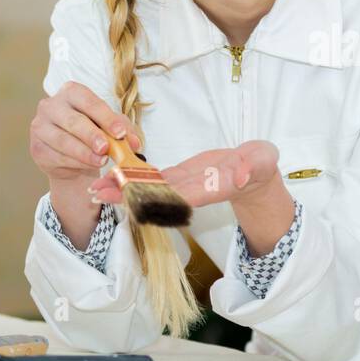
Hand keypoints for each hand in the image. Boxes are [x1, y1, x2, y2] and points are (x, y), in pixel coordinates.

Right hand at [29, 81, 141, 182]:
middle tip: (106, 148)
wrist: (73, 157)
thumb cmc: (93, 133)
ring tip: (101, 161)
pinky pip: (56, 157)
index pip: (89, 102)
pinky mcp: (37, 148)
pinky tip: (87, 166)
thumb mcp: (110, 127)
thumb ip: (123, 130)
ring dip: (84, 153)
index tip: (119, 133)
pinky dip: (74, 163)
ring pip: (63, 141)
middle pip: (73, 121)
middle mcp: (51, 105)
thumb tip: (134, 143)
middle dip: (92, 135)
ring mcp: (40, 126)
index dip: (106, 118)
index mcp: (71, 92)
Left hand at [89, 139, 279, 206]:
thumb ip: (252, 168)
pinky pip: (153, 179)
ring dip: (123, 188)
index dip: (155, 196)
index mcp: (211, 188)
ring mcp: (183, 186)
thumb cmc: (260, 167)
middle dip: (128, 195)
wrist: (256, 175)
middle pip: (157, 196)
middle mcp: (192, 192)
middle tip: (98, 192)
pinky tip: (113, 175)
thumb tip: (240, 175)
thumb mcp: (262, 163)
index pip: (181, 194)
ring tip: (96, 185)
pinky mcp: (179, 178)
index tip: (131, 197)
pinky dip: (133, 178)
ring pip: (150, 188)